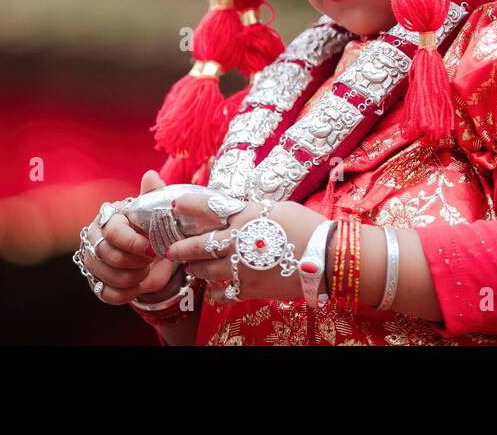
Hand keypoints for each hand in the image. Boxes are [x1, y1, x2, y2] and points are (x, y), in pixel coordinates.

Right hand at [79, 170, 179, 305]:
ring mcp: (90, 261)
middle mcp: (93, 238)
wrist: (149, 254)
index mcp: (108, 218)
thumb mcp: (153, 211)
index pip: (114, 233)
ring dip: (135, 277)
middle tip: (151, 258)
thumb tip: (151, 175)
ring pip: (109, 277)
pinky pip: (107, 294)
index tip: (153, 249)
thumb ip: (152, 195)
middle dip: (138, 262)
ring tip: (145, 269)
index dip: (134, 243)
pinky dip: (127, 293)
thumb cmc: (149, 228)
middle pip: (111, 257)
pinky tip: (137, 284)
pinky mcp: (93, 281)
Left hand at [165, 194, 329, 304]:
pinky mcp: (251, 288)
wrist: (325, 257)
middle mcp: (237, 241)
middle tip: (170, 249)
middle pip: (199, 245)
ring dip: (195, 270)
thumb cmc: (307, 226)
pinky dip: (217, 294)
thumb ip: (254, 212)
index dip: (188, 205)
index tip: (174, 203)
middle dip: (181, 248)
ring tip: (191, 269)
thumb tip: (241, 212)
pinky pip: (225, 294)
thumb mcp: (278, 209)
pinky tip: (214, 293)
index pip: (208, 208)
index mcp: (245, 217)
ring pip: (206, 271)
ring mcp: (242, 267)